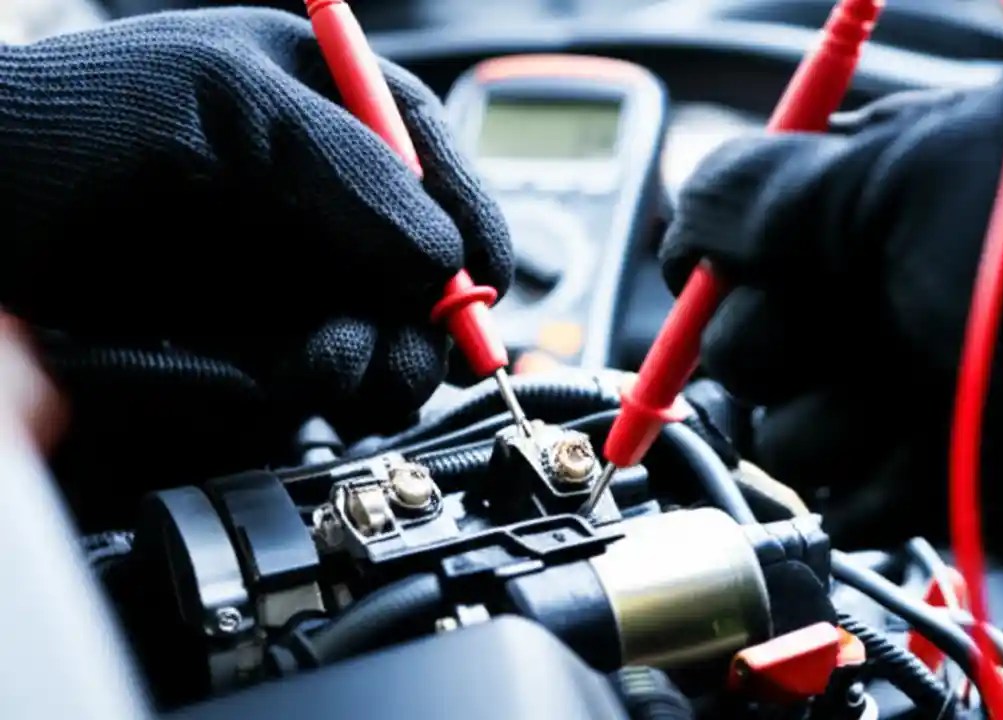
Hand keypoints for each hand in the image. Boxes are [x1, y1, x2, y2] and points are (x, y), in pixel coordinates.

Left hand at [0, 9, 511, 474]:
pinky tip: (271, 376)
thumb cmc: (62, 126)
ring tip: (322, 362)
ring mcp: (286, 272)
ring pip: (384, 334)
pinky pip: (320, 380)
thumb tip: (442, 261)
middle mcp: (315, 193)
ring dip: (373, 363)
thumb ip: (352, 172)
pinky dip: (312, 393)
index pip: (436, 162)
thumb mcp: (225, 104)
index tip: (479, 283)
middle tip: (396, 348)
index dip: (471, 224)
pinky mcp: (252, 342)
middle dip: (422, 316)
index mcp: (320, 104)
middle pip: (425, 265)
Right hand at [660, 45, 1002, 535]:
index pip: (785, 194)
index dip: (729, 249)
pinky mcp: (969, 439)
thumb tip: (684, 209)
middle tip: (800, 355)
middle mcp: (938, 253)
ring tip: (896, 418)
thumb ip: (774, 192)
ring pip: (816, 411)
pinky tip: (928, 470)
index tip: (701, 288)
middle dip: (773, 349)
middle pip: (781, 315)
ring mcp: (955, 352)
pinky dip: (889, 484)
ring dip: (833, 427)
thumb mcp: (909, 192)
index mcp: (932, 160)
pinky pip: (877, 474)